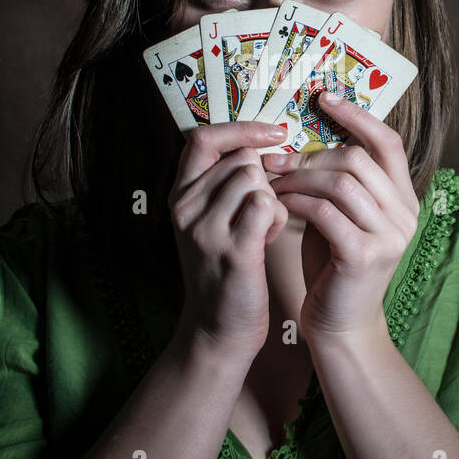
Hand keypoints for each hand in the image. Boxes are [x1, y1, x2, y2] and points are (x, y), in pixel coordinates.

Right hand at [169, 121, 289, 357]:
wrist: (217, 331)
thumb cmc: (223, 271)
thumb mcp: (209, 222)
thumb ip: (222, 185)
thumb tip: (257, 144)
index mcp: (179, 196)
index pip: (203, 137)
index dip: (241, 128)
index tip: (273, 134)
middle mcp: (185, 208)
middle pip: (241, 158)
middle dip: (265, 179)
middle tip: (260, 214)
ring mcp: (205, 229)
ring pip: (256, 178)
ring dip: (273, 200)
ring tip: (264, 229)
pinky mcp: (232, 250)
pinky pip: (268, 205)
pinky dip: (279, 218)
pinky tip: (270, 239)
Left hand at [261, 93, 419, 345]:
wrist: (340, 326)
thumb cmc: (332, 267)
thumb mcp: (339, 215)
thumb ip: (333, 182)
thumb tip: (299, 140)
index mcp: (403, 199)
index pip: (388, 142)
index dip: (357, 115)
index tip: (323, 98)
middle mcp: (405, 214)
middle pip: (358, 159)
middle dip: (310, 155)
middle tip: (275, 161)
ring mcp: (389, 236)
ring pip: (342, 183)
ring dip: (300, 177)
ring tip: (273, 182)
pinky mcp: (365, 256)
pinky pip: (326, 212)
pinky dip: (298, 202)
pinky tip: (279, 204)